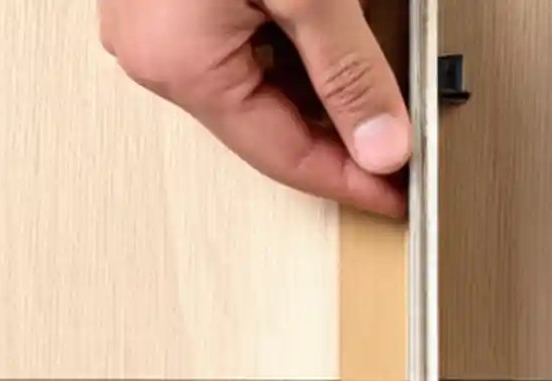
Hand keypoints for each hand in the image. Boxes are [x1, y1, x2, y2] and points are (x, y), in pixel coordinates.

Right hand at [99, 0, 409, 216]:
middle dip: (337, 132)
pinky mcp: (164, 0)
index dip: (351, 178)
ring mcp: (152, 26)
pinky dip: (286, 49)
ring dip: (315, 88)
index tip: (399, 191)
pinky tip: (324, 39)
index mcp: (182, 67)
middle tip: (398, 142)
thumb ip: (348, 69)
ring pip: (253, 83)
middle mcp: (156, 55)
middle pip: (268, 124)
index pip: (283, 155)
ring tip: (370, 81)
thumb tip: (382, 145)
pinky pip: (234, 46)